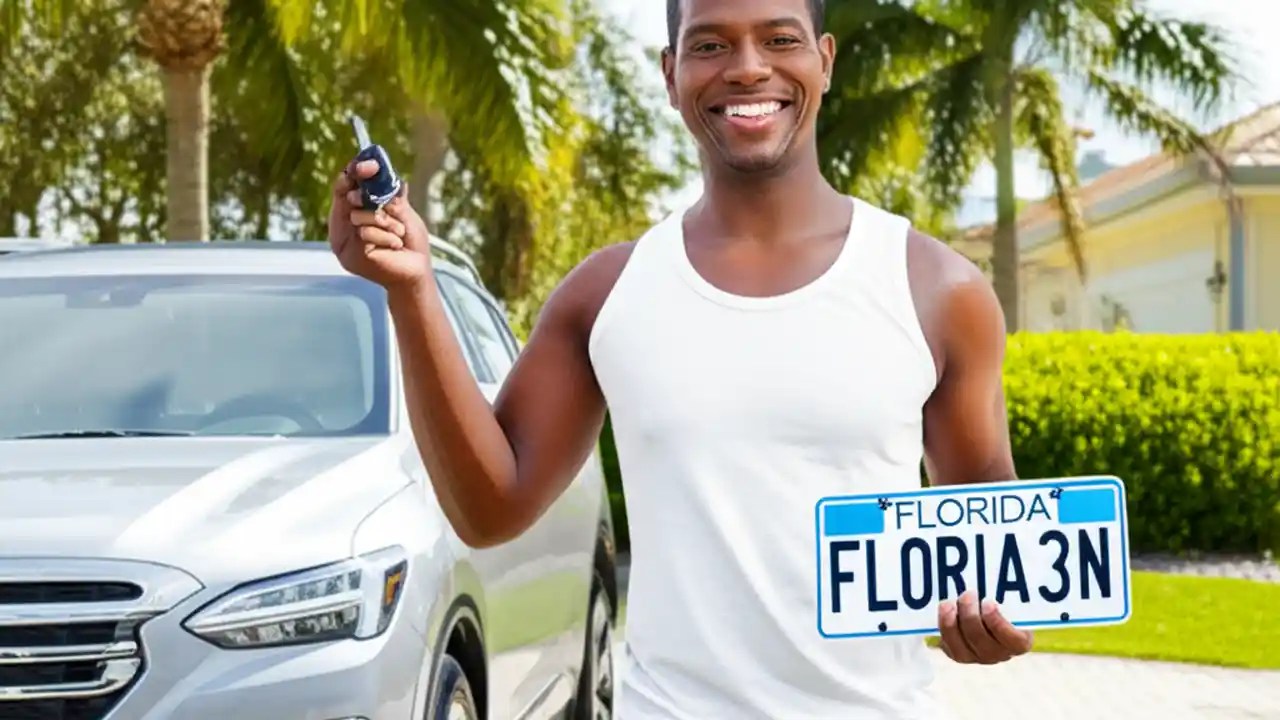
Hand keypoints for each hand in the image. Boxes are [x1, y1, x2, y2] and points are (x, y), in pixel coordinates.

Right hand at [329, 159, 431, 288]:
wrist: (416, 273)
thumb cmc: (411, 244)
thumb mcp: (405, 215)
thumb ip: (394, 198)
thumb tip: (396, 179)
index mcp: (358, 209)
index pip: (347, 184)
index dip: (356, 171)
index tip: (370, 166)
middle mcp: (347, 222)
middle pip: (346, 194)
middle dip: (369, 197)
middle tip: (385, 208)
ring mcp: (347, 238)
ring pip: (357, 214)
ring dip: (384, 221)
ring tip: (399, 234)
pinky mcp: (350, 254)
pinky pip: (365, 233)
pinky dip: (385, 237)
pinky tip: (394, 246)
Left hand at [937, 590, 1032, 663]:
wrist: (985, 614)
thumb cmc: (1005, 602)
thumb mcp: (1013, 598)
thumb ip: (1011, 592)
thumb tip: (1025, 562)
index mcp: (1020, 642)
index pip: (1015, 641)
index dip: (999, 624)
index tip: (988, 602)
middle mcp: (999, 654)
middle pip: (983, 642)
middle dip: (971, 618)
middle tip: (967, 595)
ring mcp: (977, 657)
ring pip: (962, 648)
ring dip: (952, 624)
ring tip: (948, 603)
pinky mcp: (958, 653)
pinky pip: (948, 646)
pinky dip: (944, 627)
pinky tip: (944, 609)